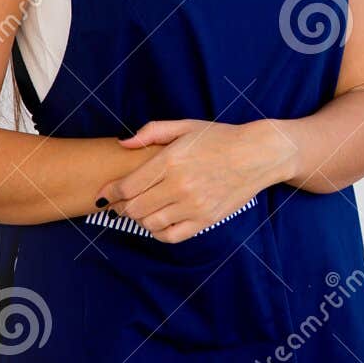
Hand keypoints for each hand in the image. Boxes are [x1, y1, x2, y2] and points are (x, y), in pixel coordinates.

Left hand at [96, 119, 296, 242]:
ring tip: (144, 209)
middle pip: (134, 208)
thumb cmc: (221, 138)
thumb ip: (152, 132)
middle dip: (123, 206)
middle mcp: (179, 185)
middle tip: (122, 202)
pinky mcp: (206, 220)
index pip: (127, 186)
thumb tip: (123, 143)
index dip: (110, 193)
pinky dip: (159, 231)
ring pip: (149, 224)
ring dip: (141, 218)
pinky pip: (171, 236)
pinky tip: (161, 220)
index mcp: (171, 160)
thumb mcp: (186, 126)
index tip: (105, 195)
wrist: (258, 154)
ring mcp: (193, 205)